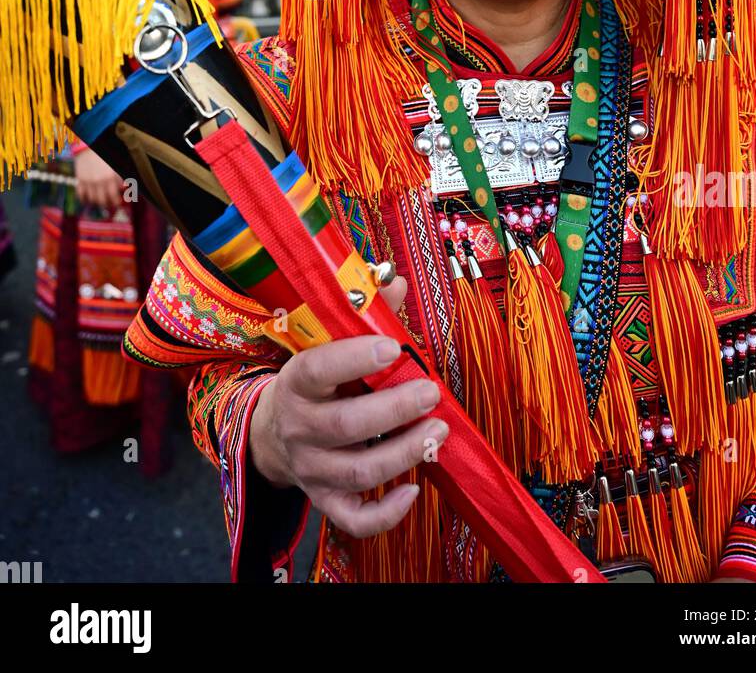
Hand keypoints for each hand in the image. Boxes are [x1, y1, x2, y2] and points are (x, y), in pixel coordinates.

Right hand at [74, 146, 125, 208]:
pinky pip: (81, 195)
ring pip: (93, 200)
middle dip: (108, 204)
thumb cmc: (107, 155)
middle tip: (111, 203)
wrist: (91, 144)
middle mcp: (100, 181)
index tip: (118, 202)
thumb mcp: (117, 165)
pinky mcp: (80, 180)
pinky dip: (84, 199)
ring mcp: (89, 182)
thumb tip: (125, 188)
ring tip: (101, 200)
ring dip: (98, 203)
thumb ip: (122, 176)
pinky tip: (89, 199)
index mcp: (111, 177)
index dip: (117, 202)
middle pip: (103, 201)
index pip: (114, 197)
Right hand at [249, 275, 448, 536]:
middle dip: (393, 410)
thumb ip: (362, 313)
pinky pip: (353, 518)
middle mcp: (298, 428)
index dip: (354, 358)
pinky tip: (415, 489)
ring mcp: (310, 468)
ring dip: (403, 453)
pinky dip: (385, 513)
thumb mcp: (325, 342)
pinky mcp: (324, 499)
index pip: (318, 369)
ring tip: (438, 431)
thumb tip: (397, 282)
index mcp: (296, 381)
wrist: (271, 432)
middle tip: (431, 392)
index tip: (394, 347)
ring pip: (356, 472)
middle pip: (344, 426)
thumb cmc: (315, 378)